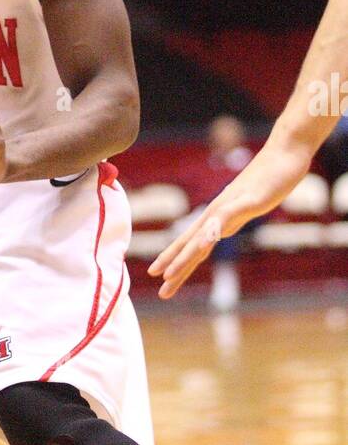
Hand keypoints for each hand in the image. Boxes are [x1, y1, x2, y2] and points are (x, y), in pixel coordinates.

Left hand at [148, 144, 310, 297]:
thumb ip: (232, 218)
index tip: (159, 277)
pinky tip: (203, 243)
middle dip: (174, 268)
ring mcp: (231, 206)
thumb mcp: (246, 204)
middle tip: (161, 292)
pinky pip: (227, 217)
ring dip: (185, 256)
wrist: (286, 152)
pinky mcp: (247, 200)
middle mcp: (218, 213)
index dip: (175, 260)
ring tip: (168, 275)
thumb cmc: (267, 177)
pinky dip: (213, 231)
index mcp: (218, 218)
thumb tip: (218, 231)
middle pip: (191, 245)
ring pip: (202, 235)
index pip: (192, 244)